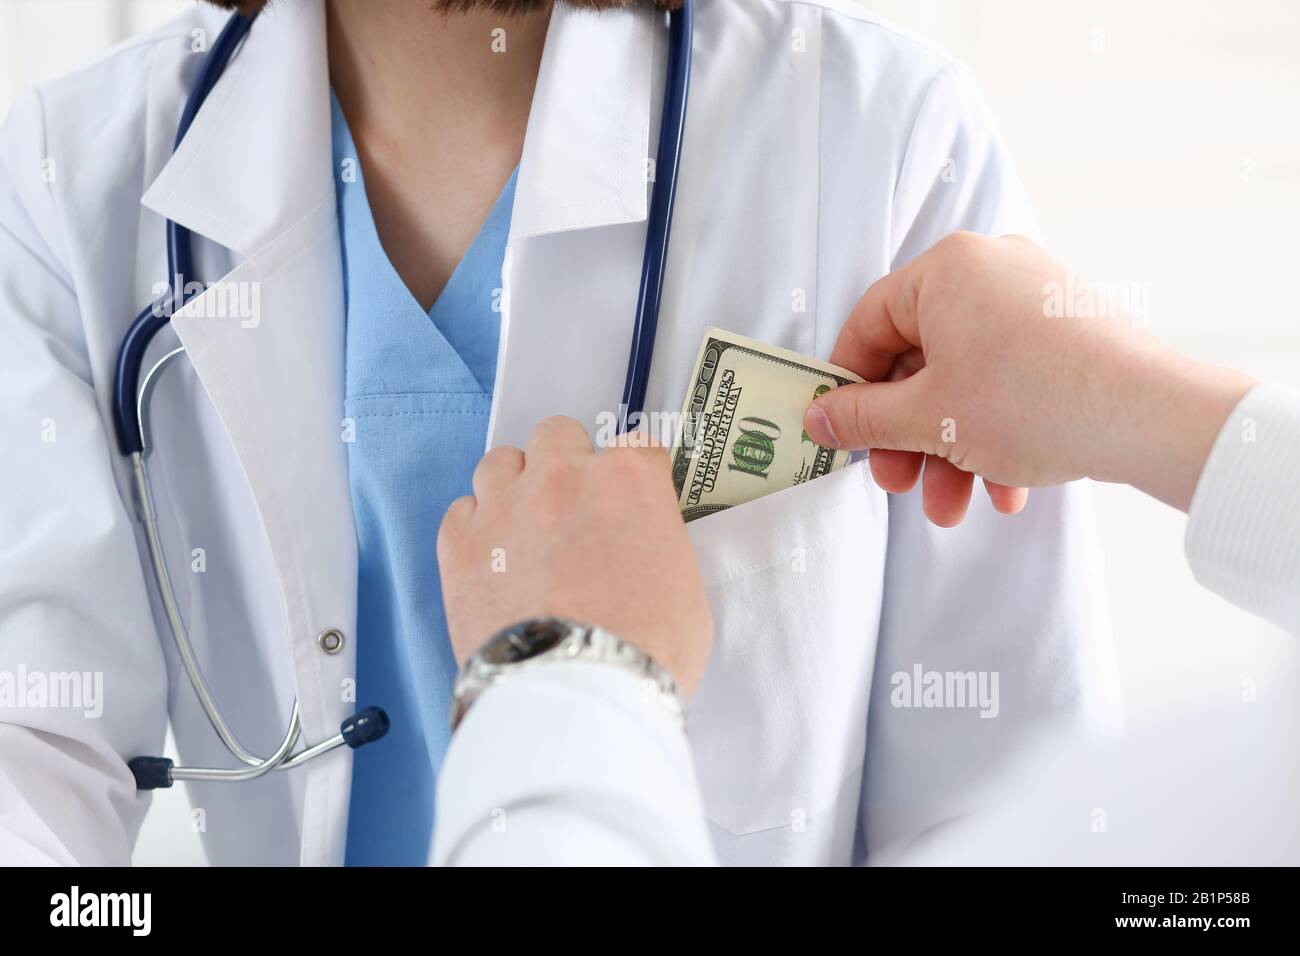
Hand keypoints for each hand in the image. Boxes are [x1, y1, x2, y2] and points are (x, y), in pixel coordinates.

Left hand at [437, 416, 713, 697]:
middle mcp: (564, 476)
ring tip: (524, 529)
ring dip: (515, 487)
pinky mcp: (459, 543)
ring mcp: (506, 505)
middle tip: (572, 510)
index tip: (626, 502)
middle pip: (558, 434)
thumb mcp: (686, 587)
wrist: (578, 694)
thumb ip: (658, 545)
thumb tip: (640, 550)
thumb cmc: (647, 650)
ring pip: (500, 461)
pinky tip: (492, 558)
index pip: (634, 446)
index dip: (630, 477)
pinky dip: (476, 528)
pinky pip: (461, 509)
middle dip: (566, 464)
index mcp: (630, 479)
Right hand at [802, 232, 1255, 518]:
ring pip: (966, 382)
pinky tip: (1003, 491)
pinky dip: (997, 437)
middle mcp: (990, 271)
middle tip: (898, 484)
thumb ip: (861, 418)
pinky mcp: (1068, 334)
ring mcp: (1035, 301)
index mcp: (946, 269)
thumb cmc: (1032, 401)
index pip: (869, 323)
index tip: (842, 432)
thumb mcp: (927, 418)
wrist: (1151, 417)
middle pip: (919, 360)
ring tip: (952, 508)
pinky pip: (1010, 383)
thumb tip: (818, 419)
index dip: (848, 386)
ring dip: (950, 451)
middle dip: (907, 437)